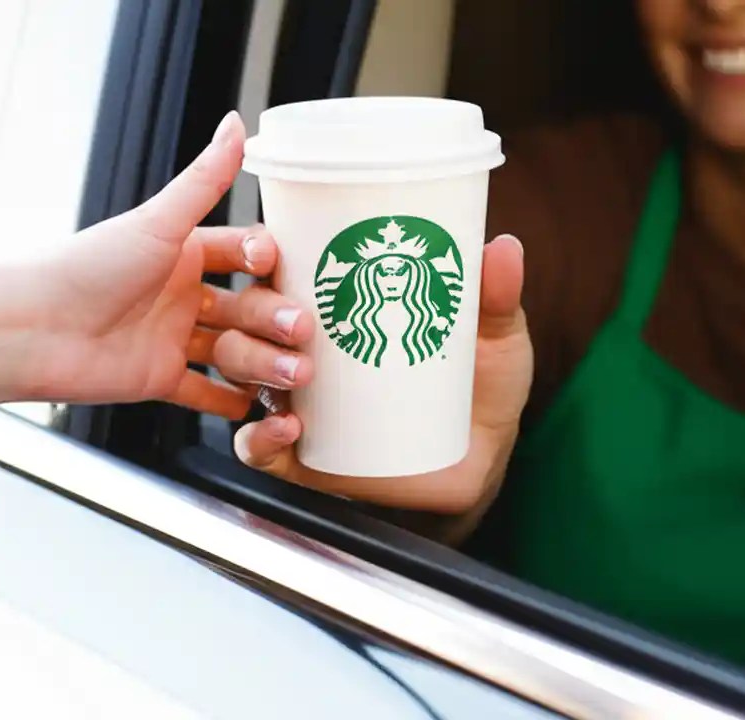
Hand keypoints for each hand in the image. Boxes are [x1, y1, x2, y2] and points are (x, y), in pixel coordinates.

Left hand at [23, 112, 311, 416]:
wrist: (32, 330)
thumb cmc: (87, 268)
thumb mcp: (158, 222)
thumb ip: (204, 179)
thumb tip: (238, 124)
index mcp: (183, 252)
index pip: (245, 255)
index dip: (268, 264)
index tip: (280, 268)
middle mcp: (180, 293)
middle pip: (247, 307)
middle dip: (277, 320)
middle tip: (301, 330)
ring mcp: (170, 337)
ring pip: (234, 351)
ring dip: (267, 362)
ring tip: (293, 373)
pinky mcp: (158, 377)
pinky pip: (203, 393)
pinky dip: (229, 401)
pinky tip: (258, 408)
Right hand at [234, 234, 533, 515]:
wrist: (482, 462)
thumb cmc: (479, 386)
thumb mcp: (494, 338)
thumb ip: (495, 298)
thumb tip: (503, 248)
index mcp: (335, 301)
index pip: (277, 264)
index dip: (258, 249)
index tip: (270, 247)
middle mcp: (301, 343)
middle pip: (247, 313)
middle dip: (259, 311)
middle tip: (301, 322)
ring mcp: (296, 397)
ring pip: (241, 369)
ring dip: (257, 363)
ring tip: (303, 371)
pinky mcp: (299, 454)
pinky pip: (256, 447)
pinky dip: (260, 438)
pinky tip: (288, 428)